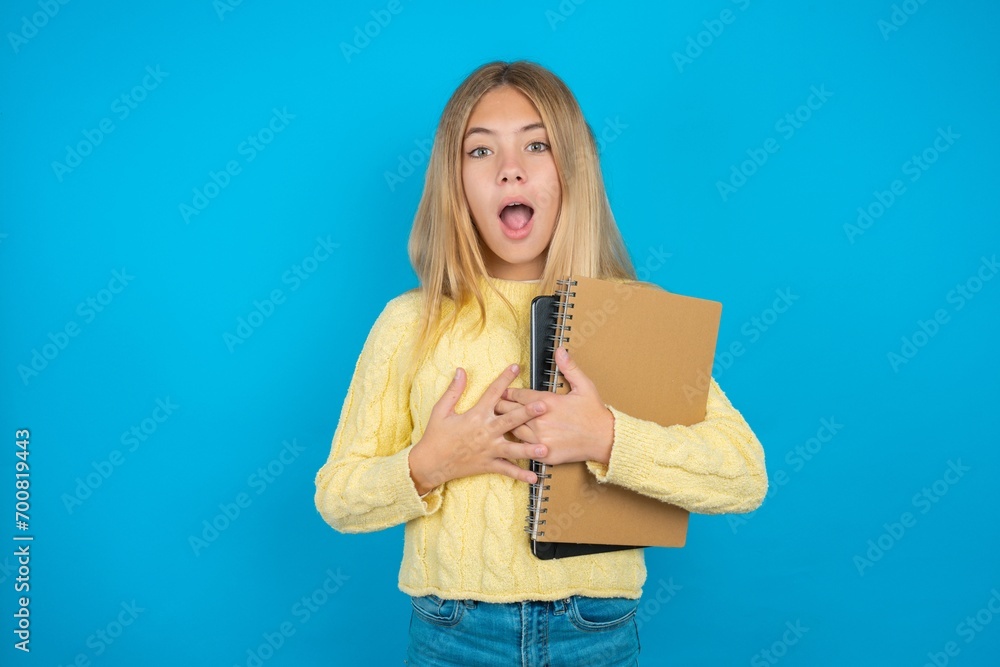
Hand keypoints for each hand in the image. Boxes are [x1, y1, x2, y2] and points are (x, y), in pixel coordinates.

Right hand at [408, 364, 548, 494]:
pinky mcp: (488, 465)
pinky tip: (534, 478)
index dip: (505, 379)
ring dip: (529, 448)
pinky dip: (520, 475)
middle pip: (510, 420)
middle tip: (543, 406)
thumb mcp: (441, 410)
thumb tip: (461, 370)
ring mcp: (488, 450)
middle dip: (527, 412)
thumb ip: (454, 390)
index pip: (493, 393)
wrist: (430, 463)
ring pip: (513, 449)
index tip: (516, 367)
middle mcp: (485, 432)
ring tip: (545, 448)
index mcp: (476, 416)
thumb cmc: (436, 436)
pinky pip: (506, 471)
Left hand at [495, 346, 614, 465]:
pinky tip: (511, 440)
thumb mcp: (584, 386)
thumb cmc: (594, 413)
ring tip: (497, 422)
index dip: (509, 393)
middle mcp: (541, 421)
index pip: (519, 396)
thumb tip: (559, 350)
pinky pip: (523, 448)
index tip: (502, 392)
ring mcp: (541, 439)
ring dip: (506, 425)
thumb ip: (569, 368)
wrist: (605, 439)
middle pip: (511, 412)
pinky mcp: (543, 454)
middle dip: (501, 407)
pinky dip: (516, 443)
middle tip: (493, 405)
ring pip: (513, 431)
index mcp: (548, 403)